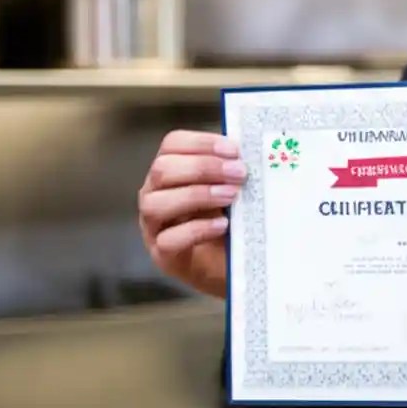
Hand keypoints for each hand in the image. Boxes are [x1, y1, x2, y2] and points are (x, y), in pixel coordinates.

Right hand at [138, 130, 244, 297]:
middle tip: (239, 173)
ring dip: (197, 195)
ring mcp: (154, 226)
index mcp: (171, 171)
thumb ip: (234, 169)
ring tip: (231, 196)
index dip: (201, 143)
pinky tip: (222, 225)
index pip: (172, 145)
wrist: (234, 264)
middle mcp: (154, 194)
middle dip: (203, 168)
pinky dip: (197, 229)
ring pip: (156, 203)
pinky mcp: (164, 255)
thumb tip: (252, 150)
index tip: (233, 150)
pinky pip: (169, 240)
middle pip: (162, 170)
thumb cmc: (232, 219)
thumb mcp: (233, 188)